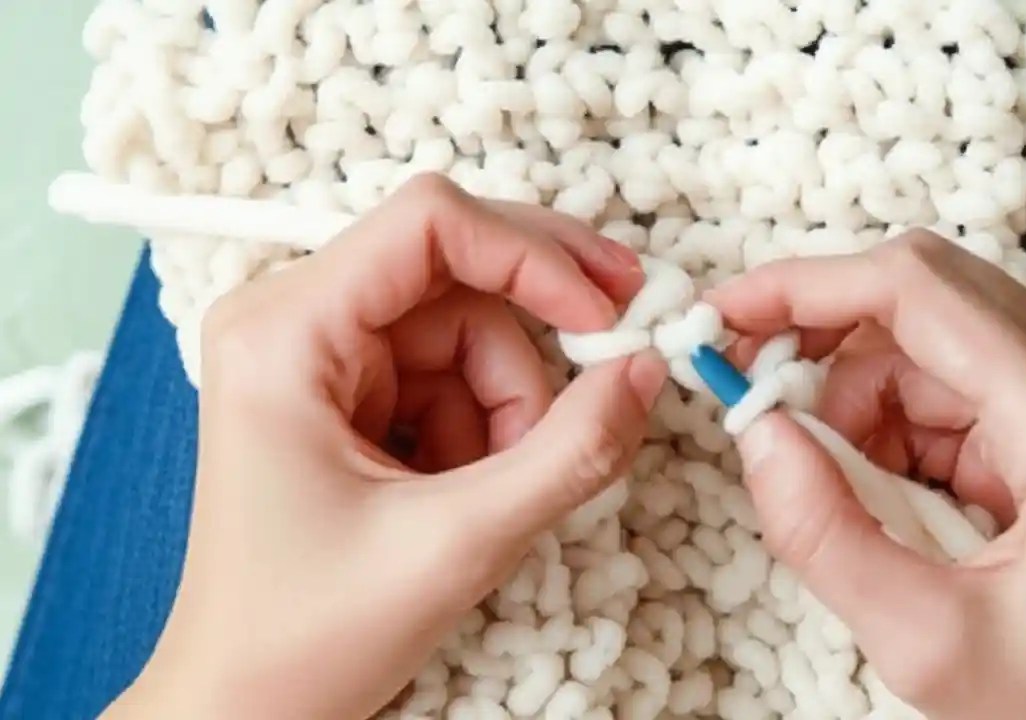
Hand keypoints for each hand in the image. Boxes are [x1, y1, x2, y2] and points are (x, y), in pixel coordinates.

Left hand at [103, 175, 667, 719]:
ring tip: (492, 489)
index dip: (535, 256)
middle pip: (458, 272)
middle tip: (615, 354)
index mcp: (283, 333)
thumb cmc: (304, 634)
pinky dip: (489, 425)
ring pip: (469, 330)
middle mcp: (293, 322)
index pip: (430, 226)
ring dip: (512, 402)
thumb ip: (570, 453)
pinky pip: (454, 373)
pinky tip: (466, 488)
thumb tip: (646, 372)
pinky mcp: (349, 394)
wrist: (246, 703)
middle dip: (538, 327)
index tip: (606, 317)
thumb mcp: (457, 544)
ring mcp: (322, 356)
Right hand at [708, 231, 1025, 719]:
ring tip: (834, 485)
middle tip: (753, 391)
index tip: (726, 315)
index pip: (920, 291)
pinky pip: (950, 386)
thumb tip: (757, 432)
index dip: (806, 286)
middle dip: (823, 333)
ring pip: (929, 340)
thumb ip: (821, 531)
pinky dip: (889, 425)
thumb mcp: (924, 639)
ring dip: (856, 395)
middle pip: (926, 294)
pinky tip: (879, 493)